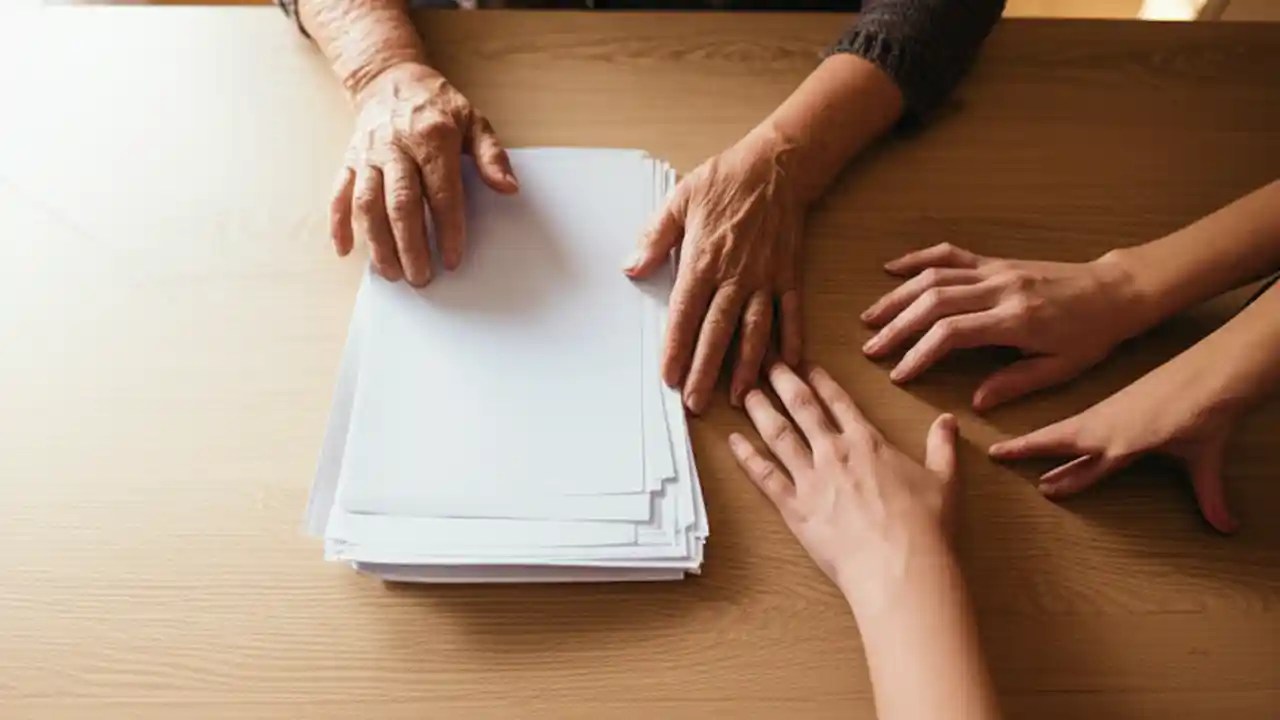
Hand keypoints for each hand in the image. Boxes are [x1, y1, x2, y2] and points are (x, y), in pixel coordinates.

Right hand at [331, 62, 517, 285]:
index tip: (452, 259)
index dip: (448, 230)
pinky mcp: (348, 161)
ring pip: (368, 204)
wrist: (390, 79)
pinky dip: (338, 224)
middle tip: (421, 278)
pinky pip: (339, 194)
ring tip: (390, 274)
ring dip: (378, 243)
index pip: (441, 194)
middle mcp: (396, 148)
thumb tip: (509, 188)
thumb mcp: (473, 121)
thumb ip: (492, 155)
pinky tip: (346, 251)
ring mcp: (368, 156)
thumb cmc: (437, 106)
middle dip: (410, 246)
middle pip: (401, 204)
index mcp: (432, 139)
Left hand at [624, 129, 805, 413]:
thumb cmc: (726, 180)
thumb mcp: (680, 199)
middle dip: (706, 370)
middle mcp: (736, 276)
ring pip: (755, 331)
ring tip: (741, 397)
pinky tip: (789, 365)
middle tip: (697, 403)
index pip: (685, 314)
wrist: (777, 165)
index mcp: (703, 260)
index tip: (669, 377)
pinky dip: (791, 339)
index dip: (676, 348)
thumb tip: (631, 267)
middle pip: (718, 332)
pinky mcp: (788, 275)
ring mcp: (766, 278)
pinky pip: (790, 313)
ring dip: (748, 366)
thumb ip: (655, 237)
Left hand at [728, 364, 959, 611]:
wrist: (901, 567)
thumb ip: (943, 446)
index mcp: (868, 443)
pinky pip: (765, 476)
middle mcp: (835, 453)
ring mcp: (812, 479)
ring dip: (759, 410)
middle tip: (765, 360)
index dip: (820, 380)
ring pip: (778, 435)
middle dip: (782, 380)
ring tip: (744, 390)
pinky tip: (733, 441)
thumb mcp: (943, 480)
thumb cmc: (925, 528)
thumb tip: (949, 420)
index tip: (804, 363)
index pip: (839, 402)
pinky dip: (747, 457)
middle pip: (802, 407)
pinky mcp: (795, 508)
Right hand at [862, 243, 1147, 409]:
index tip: (899, 375)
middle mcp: (999, 288)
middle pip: (933, 301)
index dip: (919, 354)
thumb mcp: (1061, 368)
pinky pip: (950, 253)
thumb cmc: (1092, 335)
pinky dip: (918, 258)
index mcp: (1015, 319)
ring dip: (898, 296)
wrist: (1116, 291)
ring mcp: (995, 270)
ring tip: (871, 318)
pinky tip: (892, 268)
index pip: (952, 333)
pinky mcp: (995, 261)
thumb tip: (975, 402)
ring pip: (934, 276)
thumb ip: (1015, 383)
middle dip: (897, 326)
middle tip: (871, 348)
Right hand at [989, 344, 1244, 533]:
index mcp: (1127, 443)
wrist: (1211, 374)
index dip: (1068, 481)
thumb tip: (1228, 529)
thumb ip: (1210, 494)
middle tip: (996, 455)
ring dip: (1034, 438)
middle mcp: (1109, 428)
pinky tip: (1049, 434)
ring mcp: (1107, 413)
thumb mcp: (1205, 456)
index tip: (1044, 489)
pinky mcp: (1111, 403)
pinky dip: (1053, 428)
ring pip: (1062, 429)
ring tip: (1008, 447)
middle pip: (1060, 441)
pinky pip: (1073, 419)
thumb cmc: (1206, 413)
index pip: (1089, 467)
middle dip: (1029, 450)